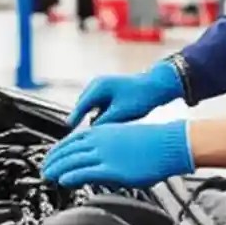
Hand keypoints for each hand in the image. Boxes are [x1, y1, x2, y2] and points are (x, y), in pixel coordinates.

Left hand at [41, 121, 193, 187]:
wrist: (168, 143)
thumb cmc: (151, 142)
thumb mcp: (123, 137)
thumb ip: (106, 145)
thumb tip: (99, 156)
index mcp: (102, 131)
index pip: (72, 139)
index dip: (58, 150)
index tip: (50, 157)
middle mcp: (100, 140)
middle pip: (68, 150)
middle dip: (52, 160)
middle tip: (44, 169)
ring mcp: (105, 154)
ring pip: (73, 161)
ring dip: (57, 169)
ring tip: (47, 176)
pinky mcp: (112, 169)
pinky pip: (86, 172)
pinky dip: (72, 175)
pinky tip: (63, 180)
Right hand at [67, 61, 183, 126]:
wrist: (158, 85)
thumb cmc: (141, 98)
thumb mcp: (121, 113)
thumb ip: (103, 123)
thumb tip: (90, 134)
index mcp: (98, 88)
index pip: (80, 107)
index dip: (74, 121)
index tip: (68, 134)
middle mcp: (97, 85)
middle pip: (83, 108)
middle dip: (83, 121)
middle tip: (81, 139)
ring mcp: (102, 88)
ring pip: (92, 108)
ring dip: (94, 119)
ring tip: (101, 133)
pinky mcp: (109, 93)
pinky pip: (99, 107)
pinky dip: (101, 116)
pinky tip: (111, 125)